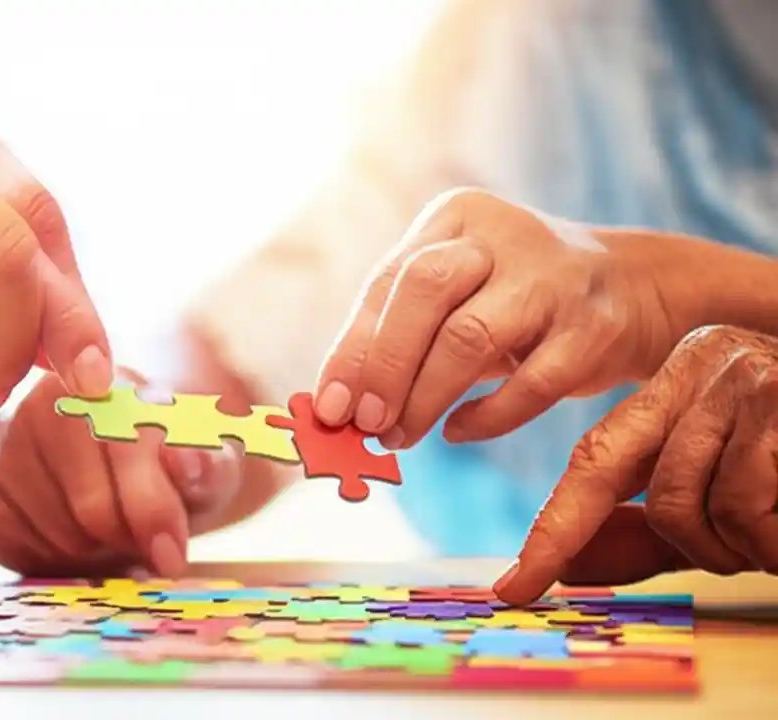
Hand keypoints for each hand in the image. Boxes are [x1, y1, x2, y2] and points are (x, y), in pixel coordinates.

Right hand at [0, 371, 268, 577]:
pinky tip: (70, 542)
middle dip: (127, 537)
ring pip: (55, 532)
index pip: (123, 448)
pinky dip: (49, 560)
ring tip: (109, 534)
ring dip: (93, 551)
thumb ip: (208, 465)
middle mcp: (37, 401)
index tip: (174, 552)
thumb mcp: (208, 466)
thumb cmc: (171, 469)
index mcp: (101, 377)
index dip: (152, 508)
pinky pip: (10, 545)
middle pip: (89, 504)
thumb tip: (188, 465)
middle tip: (145, 544)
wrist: (131, 479)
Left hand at [312, 188, 673, 448]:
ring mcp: (555, 277)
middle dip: (384, 364)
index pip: (389, 280)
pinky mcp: (596, 327)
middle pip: (424, 291)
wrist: (636, 288)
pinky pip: (532, 383)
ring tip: (399, 435)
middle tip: (363, 423)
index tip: (328, 406)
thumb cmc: (515, 299)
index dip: (352, 347)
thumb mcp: (459, 293)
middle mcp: (503, 234)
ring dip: (425, 397)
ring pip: (471, 337)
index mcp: (456, 217)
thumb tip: (336, 405)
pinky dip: (488, 416)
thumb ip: (398, 336)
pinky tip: (458, 430)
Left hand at [494, 325, 777, 604]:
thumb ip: (641, 530)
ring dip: (742, 542)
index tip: (514, 588)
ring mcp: (746, 370)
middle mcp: (701, 359)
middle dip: (694, 540)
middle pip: (639, 484)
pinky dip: (776, 534)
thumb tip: (562, 567)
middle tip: (755, 543)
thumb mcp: (720, 502)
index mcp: (676, 380)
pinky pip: (746, 501)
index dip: (555, 530)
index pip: (594, 460)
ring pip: (688, 502)